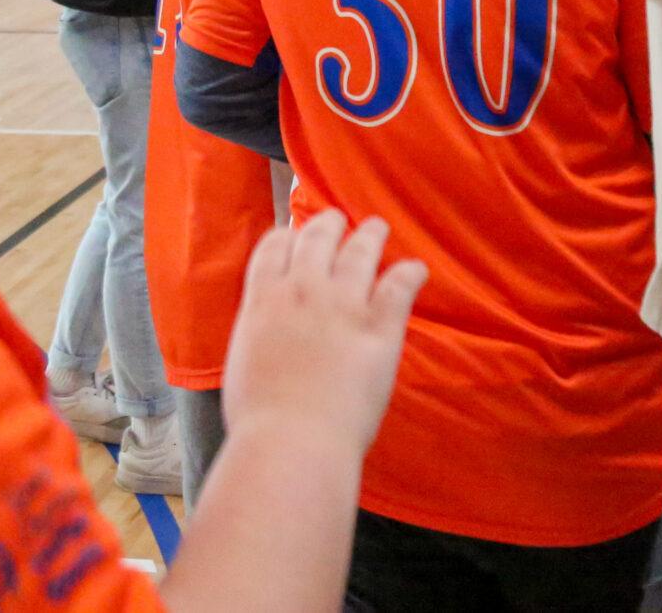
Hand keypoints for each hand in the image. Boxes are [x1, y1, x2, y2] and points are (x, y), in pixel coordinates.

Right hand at [221, 209, 424, 457]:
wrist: (292, 441)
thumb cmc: (259, 418)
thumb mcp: (243, 361)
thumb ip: (259, 332)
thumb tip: (268, 330)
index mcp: (264, 299)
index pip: (275, 246)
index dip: (288, 235)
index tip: (295, 234)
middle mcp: (303, 290)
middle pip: (318, 238)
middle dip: (328, 224)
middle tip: (337, 220)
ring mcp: (344, 305)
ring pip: (360, 251)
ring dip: (370, 234)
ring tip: (377, 227)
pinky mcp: (380, 327)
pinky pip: (400, 286)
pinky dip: (410, 272)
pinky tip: (418, 268)